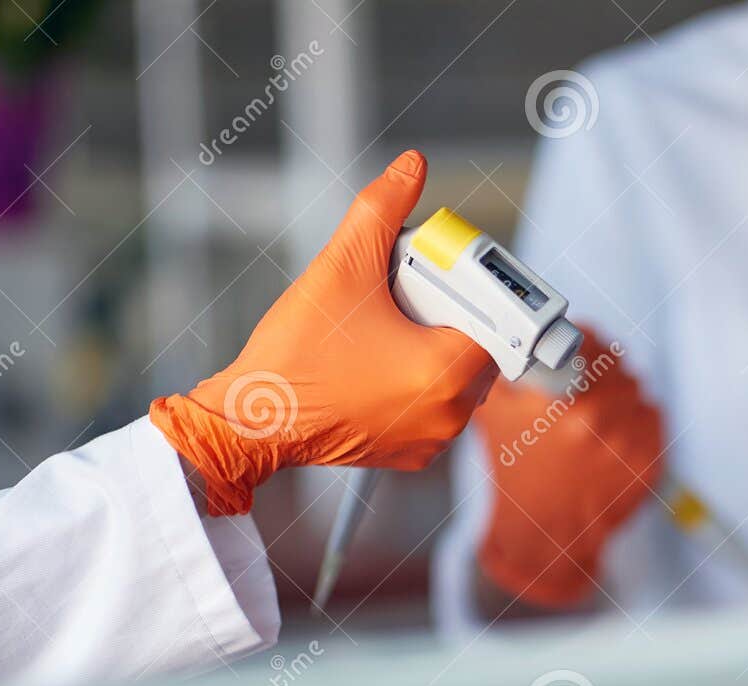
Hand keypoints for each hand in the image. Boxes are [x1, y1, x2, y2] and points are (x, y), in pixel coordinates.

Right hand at [150, 150, 497, 514]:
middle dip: (448, 317)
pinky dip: (417, 382)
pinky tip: (381, 361)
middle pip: (478, 347)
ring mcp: (432, 441)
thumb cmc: (295, 356)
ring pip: (456, 378)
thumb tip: (412, 168)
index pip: (495, 321)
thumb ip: (382, 208)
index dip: (468, 291)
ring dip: (434, 349)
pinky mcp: (412, 454)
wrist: (252, 420)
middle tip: (405, 300)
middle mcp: (451, 415)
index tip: (434, 282)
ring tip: (389, 330)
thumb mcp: (342, 267)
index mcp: (448, 373)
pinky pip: (433, 407)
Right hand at [475, 331, 663, 607]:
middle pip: (618, 364)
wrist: (545, 530)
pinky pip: (654, 416)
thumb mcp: (495, 413)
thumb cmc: (520, 474)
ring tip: (598, 416)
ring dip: (621, 395)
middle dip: (602, 370)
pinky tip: (615, 435)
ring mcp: (629, 441)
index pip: (590, 342)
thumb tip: (515, 335)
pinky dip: (638, 420)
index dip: (585, 339)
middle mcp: (599, 419)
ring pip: (638, 389)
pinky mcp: (650, 460)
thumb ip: (503, 366)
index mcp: (561, 402)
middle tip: (587, 386)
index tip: (582, 344)